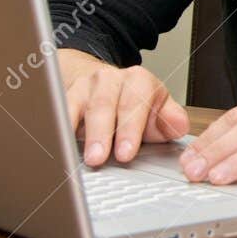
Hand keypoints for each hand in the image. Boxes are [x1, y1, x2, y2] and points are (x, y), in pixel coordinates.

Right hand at [58, 48, 189, 166]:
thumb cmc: (135, 104)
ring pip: (79, 106)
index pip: (135, 103)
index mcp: (139, 80)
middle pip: (104, 105)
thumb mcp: (157, 110)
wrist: (104, 87)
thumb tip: (179, 126)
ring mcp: (85, 86)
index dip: (130, 130)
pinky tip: (56, 144)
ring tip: (76, 155)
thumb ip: (171, 120)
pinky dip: (56, 127)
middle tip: (99, 158)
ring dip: (77, 132)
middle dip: (102, 134)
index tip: (126, 154)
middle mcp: (110, 78)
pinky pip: (57, 110)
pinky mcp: (64, 95)